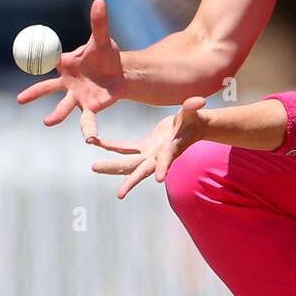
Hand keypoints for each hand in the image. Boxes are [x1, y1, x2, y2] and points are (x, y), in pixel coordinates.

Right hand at [17, 0, 126, 140]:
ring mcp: (77, 95)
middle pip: (48, 88)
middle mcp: (67, 82)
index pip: (49, 59)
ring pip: (64, 106)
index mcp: (66, 64)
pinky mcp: (91, 106)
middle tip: (20, 100)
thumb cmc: (105, 56)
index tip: (28, 54)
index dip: (40, 56)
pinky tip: (89, 139)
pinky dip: (88, 128)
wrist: (119, 73)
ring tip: (47, 122)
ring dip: (56, 114)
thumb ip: (99, 23)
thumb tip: (100, 1)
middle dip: (34, 93)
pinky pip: (87, 119)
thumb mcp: (103, 40)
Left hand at [92, 97, 206, 198]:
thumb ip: (192, 107)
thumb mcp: (191, 113)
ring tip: (94, 168)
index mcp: (171, 149)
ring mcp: (150, 154)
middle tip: (120, 194)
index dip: (163, 168)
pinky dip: (111, 147)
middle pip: (143, 170)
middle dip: (131, 181)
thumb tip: (200, 101)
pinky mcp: (144, 147)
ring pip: (129, 163)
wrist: (192, 127)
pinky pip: (124, 149)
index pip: (167, 160)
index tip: (159, 180)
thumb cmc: (193, 120)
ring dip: (112, 167)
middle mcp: (159, 156)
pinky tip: (97, 143)